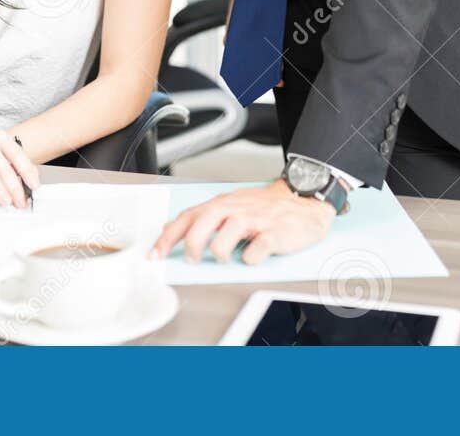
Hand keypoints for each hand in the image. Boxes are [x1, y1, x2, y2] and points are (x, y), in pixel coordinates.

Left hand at [150, 180, 333, 264]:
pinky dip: (252, 258)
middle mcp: (236, 209)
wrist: (304, 200)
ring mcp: (256, 220)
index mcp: (221, 204)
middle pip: (204, 222)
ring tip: (223, 259)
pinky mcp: (276, 233)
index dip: (168, 237)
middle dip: (192, 245)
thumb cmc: (265, 208)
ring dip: (220, 251)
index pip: (187, 218)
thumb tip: (170, 228)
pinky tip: (252, 259)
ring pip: (229, 232)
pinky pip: (259, 247)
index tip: (155, 255)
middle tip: (193, 260)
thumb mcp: (230, 207)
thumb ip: (202, 217)